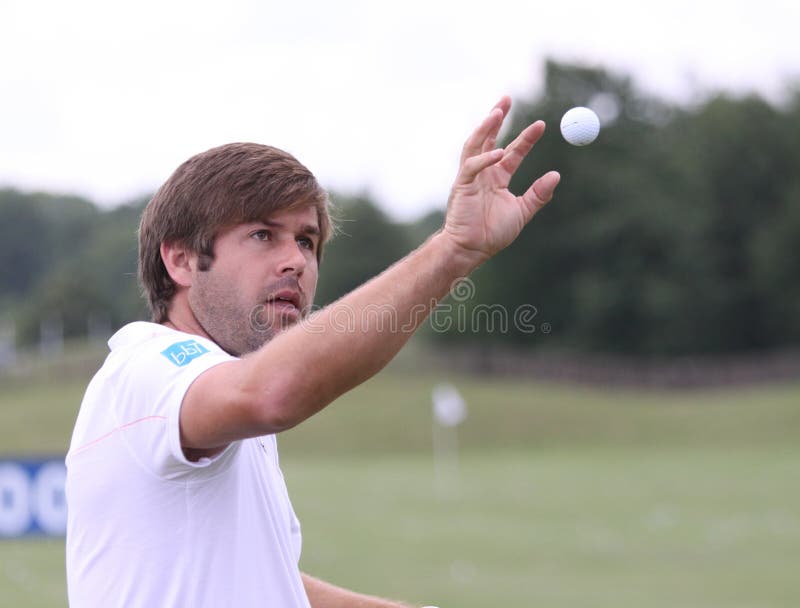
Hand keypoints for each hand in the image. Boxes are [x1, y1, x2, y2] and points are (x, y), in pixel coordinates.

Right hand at [443, 96, 559, 266]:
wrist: (472, 250)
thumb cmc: (491, 234)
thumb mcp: (522, 212)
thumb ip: (538, 195)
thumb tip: (556, 175)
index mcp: (497, 178)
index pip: (513, 152)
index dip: (526, 138)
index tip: (541, 124)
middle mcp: (483, 173)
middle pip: (488, 138)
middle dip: (496, 118)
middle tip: (506, 98)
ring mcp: (471, 178)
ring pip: (475, 145)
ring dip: (485, 127)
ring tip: (496, 111)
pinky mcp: (462, 186)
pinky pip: (472, 167)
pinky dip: (485, 159)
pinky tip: (499, 152)